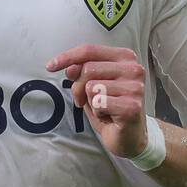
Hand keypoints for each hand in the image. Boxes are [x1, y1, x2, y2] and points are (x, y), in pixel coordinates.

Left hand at [47, 44, 148, 158]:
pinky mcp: (132, 106)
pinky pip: (98, 103)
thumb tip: (70, 67)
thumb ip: (82, 71)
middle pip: (88, 69)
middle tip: (84, 101)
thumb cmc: (110, 107)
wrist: (129, 136)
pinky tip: (109, 116)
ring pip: (92, 87)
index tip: (50, 66)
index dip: (67, 57)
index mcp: (125, 57)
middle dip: (78, 87)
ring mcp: (135, 87)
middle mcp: (134, 69)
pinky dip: (98, 112)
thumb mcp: (91, 85)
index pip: (89, 50)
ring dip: (90, 101)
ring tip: (102, 108)